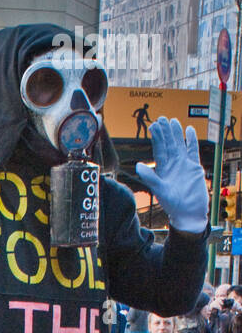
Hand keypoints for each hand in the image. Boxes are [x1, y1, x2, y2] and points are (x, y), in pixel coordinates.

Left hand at [135, 116, 208, 233]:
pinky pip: (192, 151)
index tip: (154, 126)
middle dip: (165, 132)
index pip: (159, 150)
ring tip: (173, 121)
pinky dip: (191, 141)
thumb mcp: (160, 190)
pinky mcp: (194, 167)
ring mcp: (183, 165)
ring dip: (176, 134)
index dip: (157, 138)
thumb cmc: (173, 205)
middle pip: (168, 145)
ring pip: (179, 145)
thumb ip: (149, 178)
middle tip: (162, 118)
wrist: (189, 213)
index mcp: (162, 170)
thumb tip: (137, 165)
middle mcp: (172, 166)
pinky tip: (189, 130)